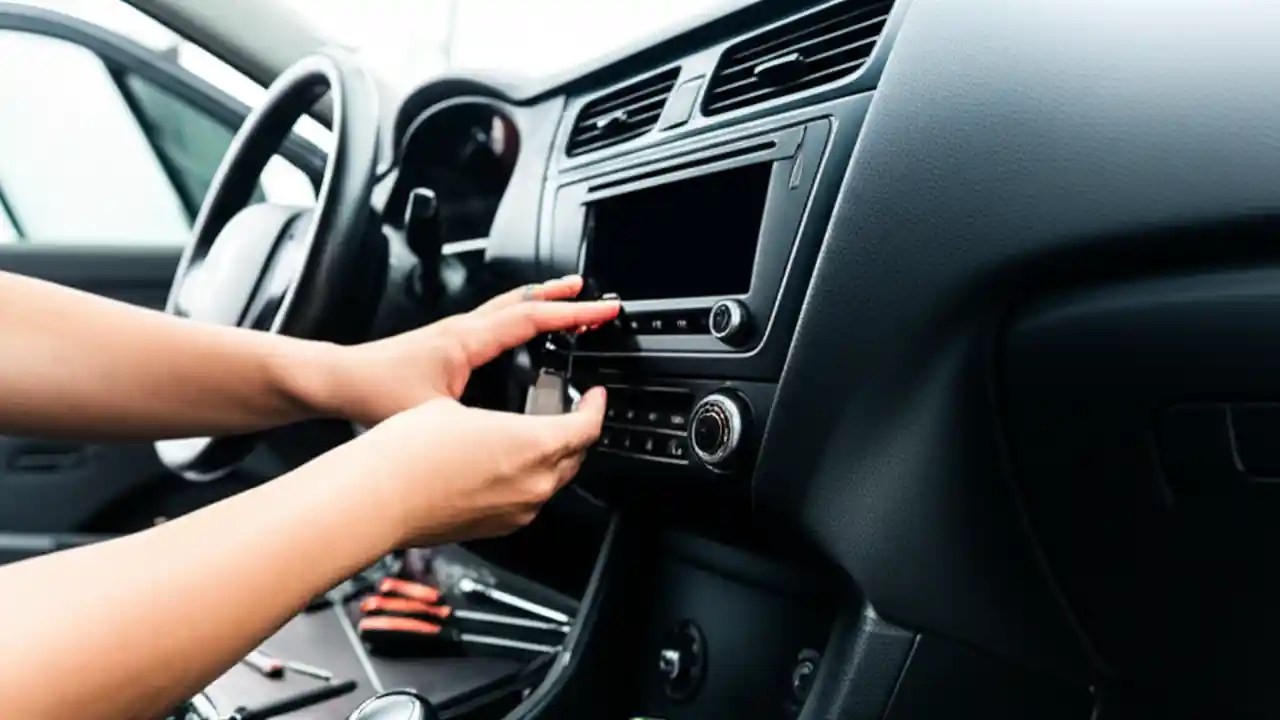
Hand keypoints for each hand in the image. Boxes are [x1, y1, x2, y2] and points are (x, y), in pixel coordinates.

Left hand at [294, 276, 617, 425]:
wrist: (336, 380)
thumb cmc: (373, 392)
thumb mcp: (428, 413)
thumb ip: (468, 423)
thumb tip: (504, 435)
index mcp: (467, 339)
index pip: (530, 318)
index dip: (572, 313)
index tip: (603, 309)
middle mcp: (464, 329)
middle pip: (524, 302)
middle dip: (564, 298)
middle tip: (596, 298)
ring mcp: (456, 332)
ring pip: (510, 307)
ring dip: (543, 303)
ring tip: (570, 302)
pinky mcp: (448, 342)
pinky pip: (496, 320)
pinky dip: (522, 317)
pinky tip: (525, 332)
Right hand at [347, 387, 606, 545]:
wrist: (377, 497)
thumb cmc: (409, 453)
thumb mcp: (459, 409)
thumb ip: (498, 418)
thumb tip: (501, 423)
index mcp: (534, 446)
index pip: (587, 426)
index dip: (595, 407)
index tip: (594, 396)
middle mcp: (534, 484)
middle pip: (575, 455)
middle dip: (574, 431)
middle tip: (562, 411)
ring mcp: (517, 511)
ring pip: (552, 481)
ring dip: (550, 458)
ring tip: (528, 437)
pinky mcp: (497, 528)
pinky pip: (526, 501)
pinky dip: (525, 482)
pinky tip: (500, 467)